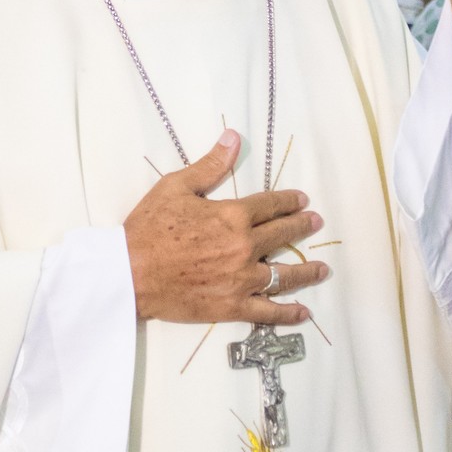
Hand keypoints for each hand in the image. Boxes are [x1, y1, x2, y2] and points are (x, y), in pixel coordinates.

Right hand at [123, 130, 327, 325]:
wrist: (130, 273)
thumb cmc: (149, 228)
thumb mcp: (177, 187)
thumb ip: (210, 165)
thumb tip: (234, 138)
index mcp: (232, 216)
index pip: (270, 205)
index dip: (289, 201)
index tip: (302, 200)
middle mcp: (244, 247)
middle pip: (282, 235)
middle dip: (301, 227)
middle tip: (315, 223)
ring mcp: (241, 280)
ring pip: (284, 275)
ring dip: (306, 271)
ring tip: (321, 269)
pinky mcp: (232, 306)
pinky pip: (268, 311)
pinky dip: (288, 314)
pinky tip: (303, 313)